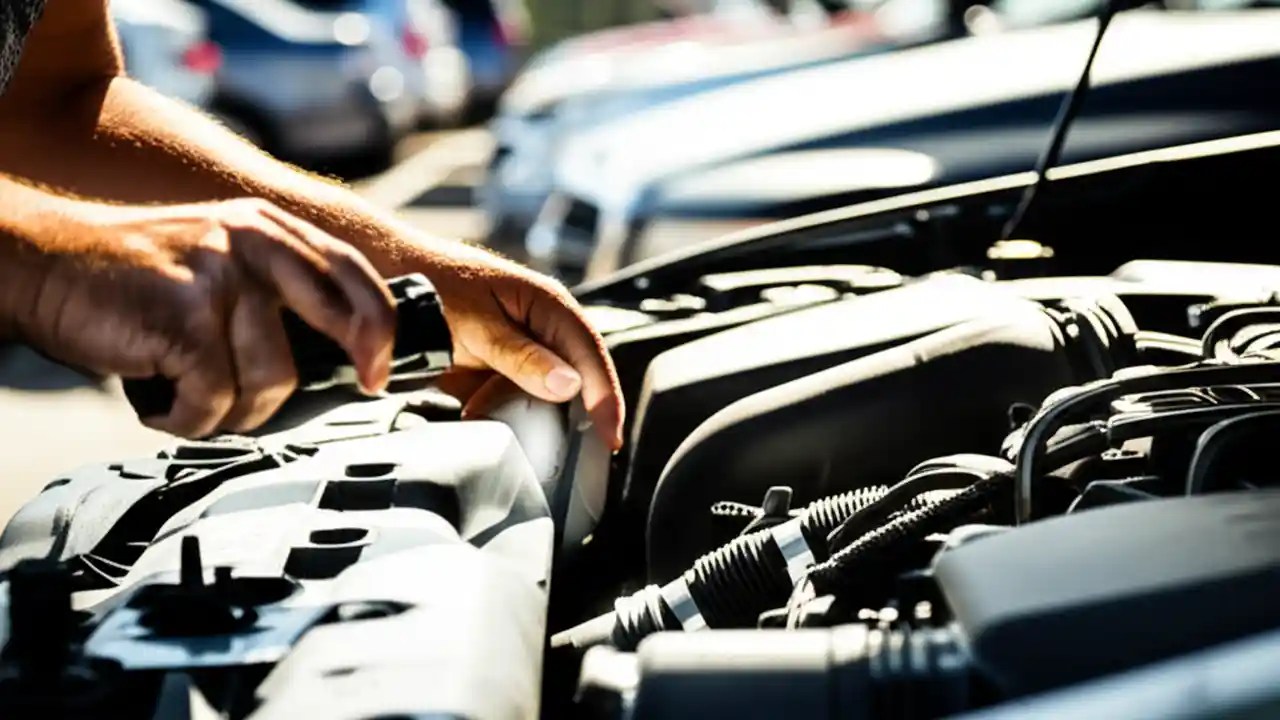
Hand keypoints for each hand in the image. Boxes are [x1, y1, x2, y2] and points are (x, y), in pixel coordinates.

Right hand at [6, 198, 395, 437]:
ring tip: (191, 393)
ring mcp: (220, 279)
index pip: (351, 271)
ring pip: (273, 380)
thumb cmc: (136, 282)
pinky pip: (215, 400)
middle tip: (362, 388)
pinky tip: (160, 401)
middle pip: (342, 317)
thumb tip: (338, 354)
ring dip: (234, 409)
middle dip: (362, 360)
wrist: (42, 265)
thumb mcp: (218, 261)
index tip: (383, 368)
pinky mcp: (186, 319)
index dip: (382, 323)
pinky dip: (185, 419)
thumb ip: (273, 289)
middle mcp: (251, 243)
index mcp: (267, 227)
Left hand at [409, 241, 623, 449]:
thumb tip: (569, 385)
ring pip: (542, 394)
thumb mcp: (478, 325)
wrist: (389, 280)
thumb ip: (522, 356)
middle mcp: (541, 326)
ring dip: (528, 416)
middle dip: (570, 415)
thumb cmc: (432, 286)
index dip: (605, 398)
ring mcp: (520, 348)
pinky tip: (483, 417)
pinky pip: (512, 398)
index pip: (591, 355)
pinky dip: (501, 412)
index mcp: (548, 305)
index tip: (609, 437)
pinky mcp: (497, 367)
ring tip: (507, 428)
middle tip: (572, 452)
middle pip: (574, 379)